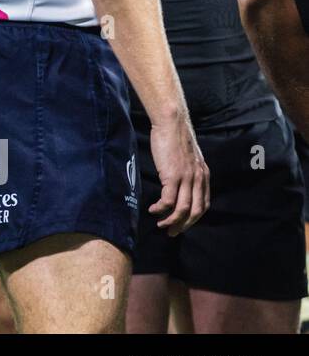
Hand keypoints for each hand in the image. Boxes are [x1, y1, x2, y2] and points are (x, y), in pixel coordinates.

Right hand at [147, 109, 208, 236]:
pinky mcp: (172, 176)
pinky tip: (152, 209)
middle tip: (171, 232)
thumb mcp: (188, 157)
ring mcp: (186, 178)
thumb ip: (188, 171)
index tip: (181, 223)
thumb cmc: (175, 137)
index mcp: (203, 176)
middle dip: (183, 225)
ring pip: (182, 209)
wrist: (172, 123)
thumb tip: (180, 183)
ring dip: (171, 220)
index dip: (193, 218)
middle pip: (195, 212)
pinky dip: (161, 208)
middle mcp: (198, 179)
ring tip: (160, 224)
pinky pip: (168, 200)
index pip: (203, 205)